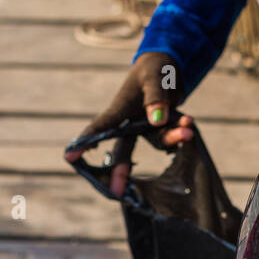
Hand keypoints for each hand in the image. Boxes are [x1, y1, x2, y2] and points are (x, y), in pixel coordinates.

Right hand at [66, 51, 193, 197]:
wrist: (171, 66)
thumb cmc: (155, 68)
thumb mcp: (155, 77)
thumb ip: (155, 97)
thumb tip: (157, 120)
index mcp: (120, 108)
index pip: (100, 127)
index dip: (84, 142)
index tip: (69, 157)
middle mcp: (130, 122)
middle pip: (123, 149)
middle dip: (122, 171)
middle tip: (118, 192)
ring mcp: (146, 127)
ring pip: (156, 142)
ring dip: (172, 138)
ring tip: (188, 128)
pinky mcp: (162, 129)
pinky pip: (172, 136)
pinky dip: (181, 130)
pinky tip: (189, 122)